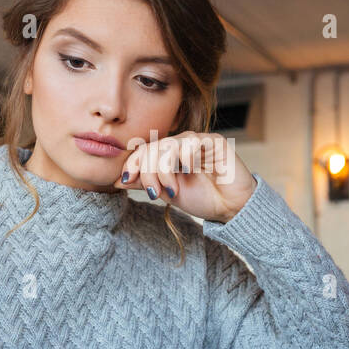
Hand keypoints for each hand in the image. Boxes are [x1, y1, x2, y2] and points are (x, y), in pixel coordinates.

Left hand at [114, 131, 255, 222]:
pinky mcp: (213, 141)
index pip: (143, 151)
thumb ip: (145, 183)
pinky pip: (190, 143)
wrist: (231, 207)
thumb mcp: (167, 193)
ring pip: (167, 146)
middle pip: (152, 148)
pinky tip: (190, 172)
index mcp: (168, 155)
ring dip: (164, 170)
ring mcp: (196, 141)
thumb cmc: (203, 199)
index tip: (126, 180)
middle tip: (154, 193)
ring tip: (172, 190)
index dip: (132, 163)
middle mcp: (180, 145)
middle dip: (148, 172)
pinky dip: (185, 159)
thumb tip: (117, 180)